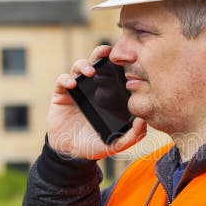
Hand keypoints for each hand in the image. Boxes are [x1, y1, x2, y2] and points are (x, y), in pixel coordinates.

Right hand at [47, 45, 146, 159]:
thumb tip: (143, 121)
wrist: (70, 153)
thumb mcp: (116, 143)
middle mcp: (93, 88)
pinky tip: (72, 84)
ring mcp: (77, 89)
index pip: (114, 73)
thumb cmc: (95, 146)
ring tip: (89, 72)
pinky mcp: (62, 94)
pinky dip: (66, 79)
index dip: (119, 63)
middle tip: (107, 52)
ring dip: (84, 65)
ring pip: (79, 67)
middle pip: (97, 63)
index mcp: (108, 95)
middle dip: (101, 53)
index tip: (127, 58)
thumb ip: (132, 135)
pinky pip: (62, 80)